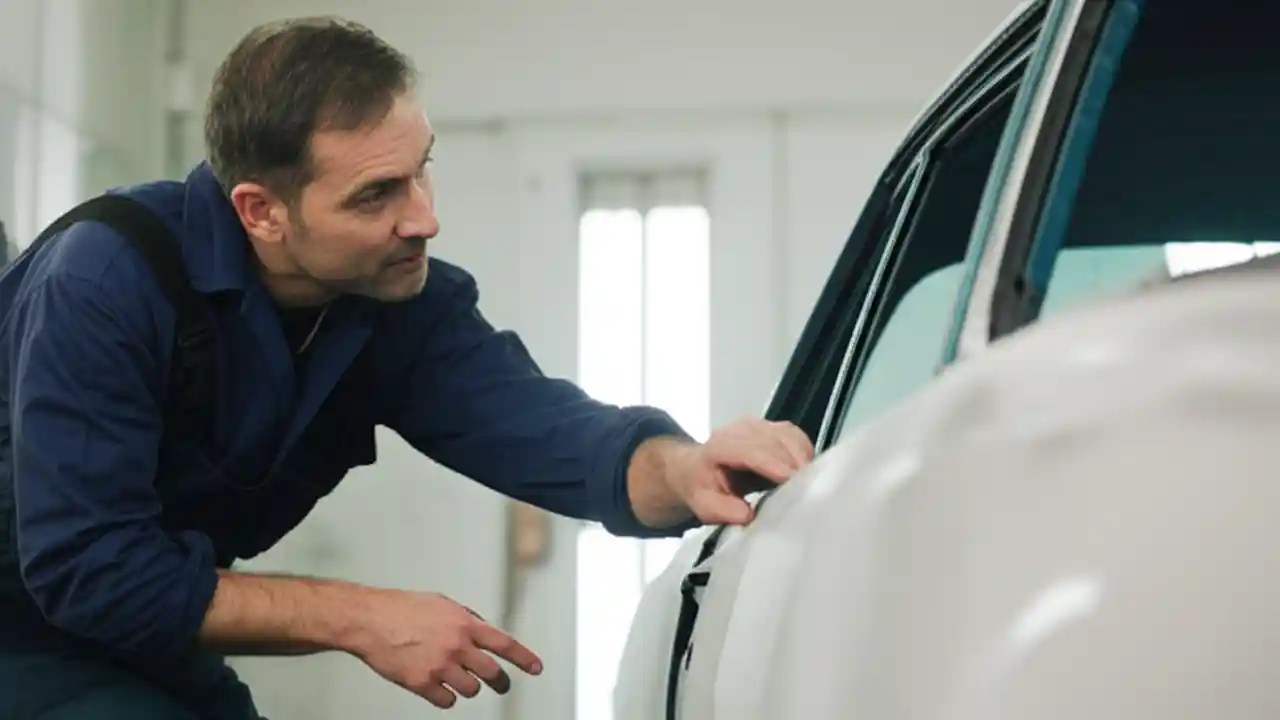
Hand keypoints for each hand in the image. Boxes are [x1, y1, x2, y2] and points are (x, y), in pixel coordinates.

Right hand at [349, 589, 542, 708]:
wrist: (369, 620)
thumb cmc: (402, 607)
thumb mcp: (442, 603)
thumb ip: (466, 618)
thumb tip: (483, 631)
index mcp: (464, 623)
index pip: (504, 643)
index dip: (524, 658)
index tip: (536, 668)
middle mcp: (456, 645)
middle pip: (492, 673)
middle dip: (500, 682)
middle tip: (501, 685)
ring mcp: (439, 666)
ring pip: (471, 690)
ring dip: (468, 687)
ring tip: (456, 677)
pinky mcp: (421, 683)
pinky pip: (446, 701)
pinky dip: (445, 697)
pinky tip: (438, 686)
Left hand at [669, 418, 813, 525]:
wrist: (694, 470)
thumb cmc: (701, 487)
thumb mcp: (704, 506)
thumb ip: (724, 510)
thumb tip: (748, 514)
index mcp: (720, 446)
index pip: (752, 452)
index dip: (775, 466)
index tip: (793, 482)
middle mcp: (739, 430)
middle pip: (775, 441)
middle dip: (795, 464)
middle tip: (809, 490)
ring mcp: (756, 425)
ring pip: (788, 435)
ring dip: (802, 457)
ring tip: (808, 482)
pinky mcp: (770, 428)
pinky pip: (794, 435)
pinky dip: (803, 451)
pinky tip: (803, 471)